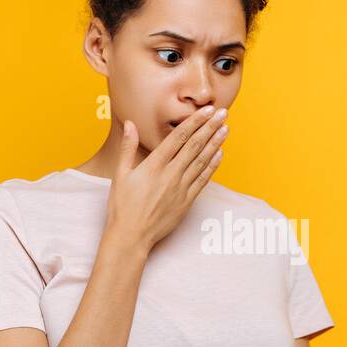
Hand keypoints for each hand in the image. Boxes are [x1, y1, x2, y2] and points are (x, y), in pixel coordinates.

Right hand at [103, 106, 229, 250]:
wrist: (131, 237)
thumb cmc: (123, 207)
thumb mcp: (120, 175)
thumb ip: (127, 147)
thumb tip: (130, 124)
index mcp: (154, 165)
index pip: (179, 137)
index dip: (195, 121)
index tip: (206, 110)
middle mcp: (170, 175)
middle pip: (195, 145)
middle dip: (210, 127)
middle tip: (222, 113)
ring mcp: (181, 189)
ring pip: (202, 161)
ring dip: (215, 143)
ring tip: (225, 129)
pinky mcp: (186, 202)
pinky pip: (203, 180)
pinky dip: (212, 166)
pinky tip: (219, 154)